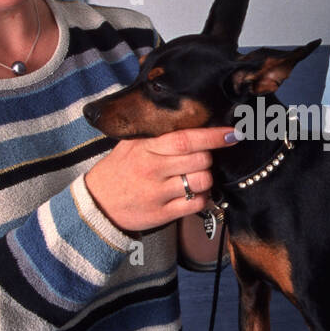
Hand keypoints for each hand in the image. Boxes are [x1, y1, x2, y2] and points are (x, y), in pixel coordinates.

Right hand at [84, 126, 236, 232]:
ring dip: (207, 179)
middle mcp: (153, 170)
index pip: (186, 139)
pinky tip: (192, 193)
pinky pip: (196, 204)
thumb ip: (155, 133)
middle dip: (208, 158)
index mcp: (146, 148)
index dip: (213, 136)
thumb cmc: (118, 170)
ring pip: (202, 182)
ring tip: (195, 176)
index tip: (232, 133)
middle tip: (200, 159)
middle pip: (200, 160)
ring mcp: (158, 194)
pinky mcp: (162, 214)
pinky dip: (202, 198)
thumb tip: (189, 117)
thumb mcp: (130, 145)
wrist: (97, 204)